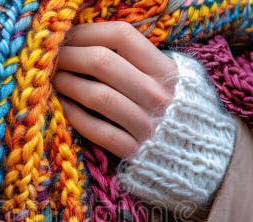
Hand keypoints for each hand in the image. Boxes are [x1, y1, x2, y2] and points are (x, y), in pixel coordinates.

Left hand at [52, 21, 178, 158]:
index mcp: (167, 71)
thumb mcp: (172, 79)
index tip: (67, 34)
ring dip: (68, 83)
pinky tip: (62, 105)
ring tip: (53, 78)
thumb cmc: (178, 112)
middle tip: (51, 56)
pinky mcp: (135, 152)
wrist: (201, 159)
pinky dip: (75, 116)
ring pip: (97, 95)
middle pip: (103, 62)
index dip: (89, 31)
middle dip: (69, 55)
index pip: (122, 36)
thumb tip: (92, 38)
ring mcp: (147, 125)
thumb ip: (141, 60)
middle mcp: (158, 95)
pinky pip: (98, 131)